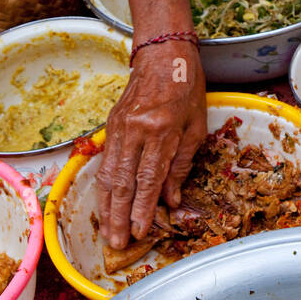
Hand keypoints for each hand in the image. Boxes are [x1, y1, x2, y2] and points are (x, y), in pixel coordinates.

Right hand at [96, 43, 206, 249]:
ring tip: (106, 232)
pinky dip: (104, 187)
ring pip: (107, 175)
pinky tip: (105, 205)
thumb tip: (171, 200)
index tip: (139, 232)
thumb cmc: (187, 88)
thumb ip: (182, 165)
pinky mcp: (110, 126)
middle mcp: (136, 130)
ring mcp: (119, 128)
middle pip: (122, 182)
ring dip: (106, 207)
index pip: (148, 178)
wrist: (163, 55)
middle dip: (118, 217)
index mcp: (162, 130)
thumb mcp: (196, 126)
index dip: (142, 209)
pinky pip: (105, 163)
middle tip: (116, 244)